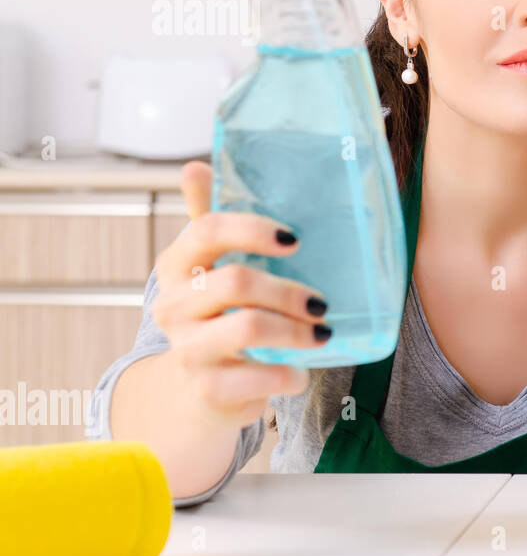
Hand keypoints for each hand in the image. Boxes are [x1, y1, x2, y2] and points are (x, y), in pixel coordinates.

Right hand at [149, 161, 329, 431]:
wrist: (200, 389)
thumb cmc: (219, 315)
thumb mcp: (213, 267)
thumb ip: (211, 218)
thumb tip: (196, 166)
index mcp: (177, 265)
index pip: (207, 231)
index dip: (254, 230)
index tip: (295, 239)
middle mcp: (174, 305)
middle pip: (236, 281)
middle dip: (289, 290)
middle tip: (322, 302)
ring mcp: (187, 348)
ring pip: (248, 327)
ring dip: (297, 331)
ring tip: (323, 334)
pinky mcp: (207, 388)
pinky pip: (257, 376)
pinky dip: (289, 374)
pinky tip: (301, 371)